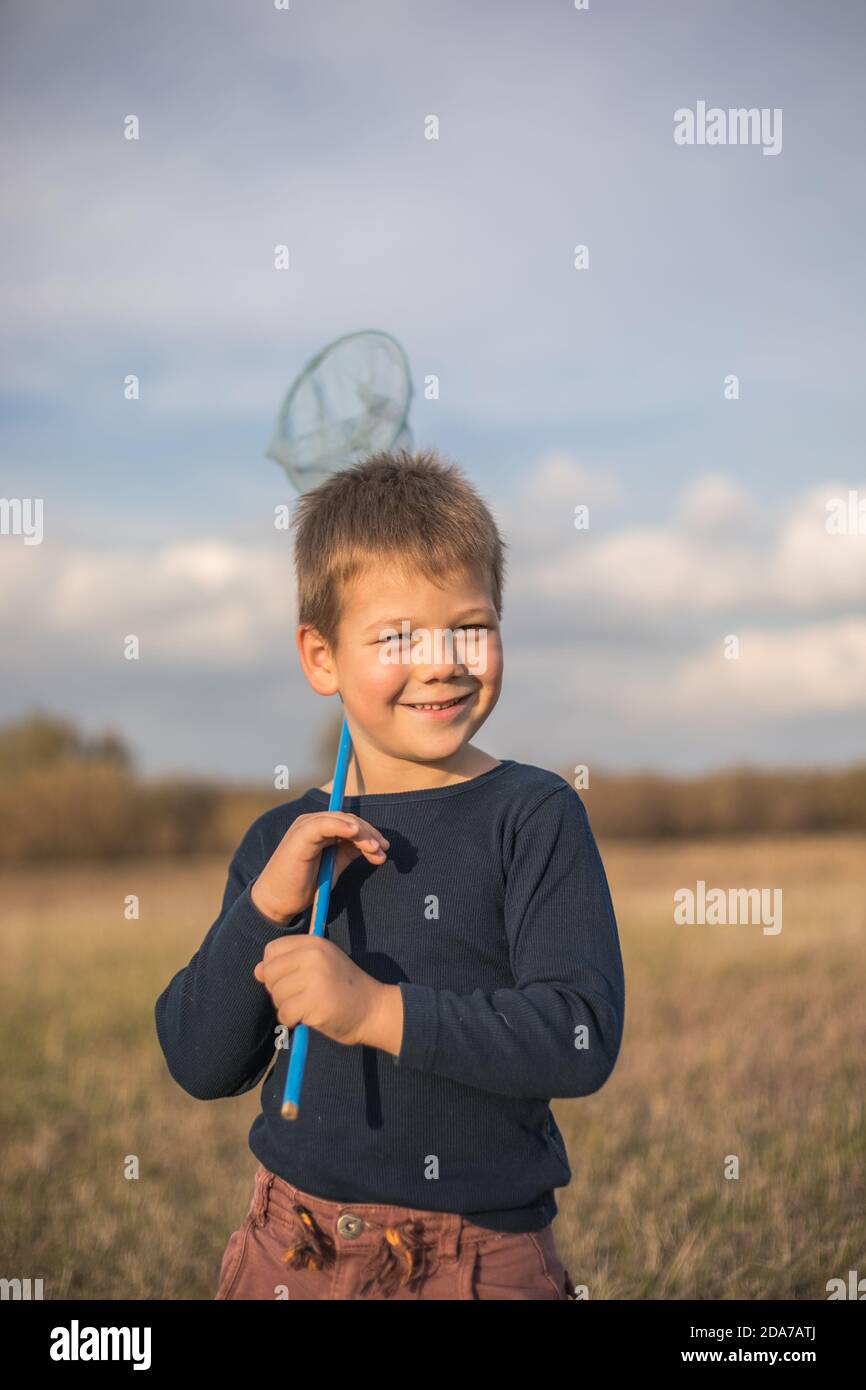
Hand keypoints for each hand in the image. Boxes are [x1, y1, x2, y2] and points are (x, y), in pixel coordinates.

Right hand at [250, 812, 389, 924]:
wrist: (277, 902)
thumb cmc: (303, 884)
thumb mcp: (333, 866)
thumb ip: (348, 852)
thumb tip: (373, 846)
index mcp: (319, 828)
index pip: (350, 823)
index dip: (369, 832)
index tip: (384, 849)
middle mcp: (311, 823)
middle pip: (348, 820)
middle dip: (369, 834)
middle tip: (383, 850)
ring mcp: (305, 827)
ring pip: (340, 820)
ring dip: (361, 833)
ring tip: (375, 848)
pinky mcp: (300, 835)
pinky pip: (324, 824)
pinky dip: (341, 826)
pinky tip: (355, 832)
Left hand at [253, 935, 401, 1049]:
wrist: (372, 1009)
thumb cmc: (342, 988)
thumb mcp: (318, 967)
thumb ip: (288, 965)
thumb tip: (257, 971)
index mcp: (314, 943)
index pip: (272, 950)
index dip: (274, 968)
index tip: (289, 979)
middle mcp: (314, 957)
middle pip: (271, 973)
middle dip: (277, 990)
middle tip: (298, 998)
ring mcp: (315, 979)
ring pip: (277, 995)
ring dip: (286, 1007)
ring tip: (306, 1007)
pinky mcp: (316, 1003)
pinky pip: (285, 1014)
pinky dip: (291, 1021)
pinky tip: (307, 1018)